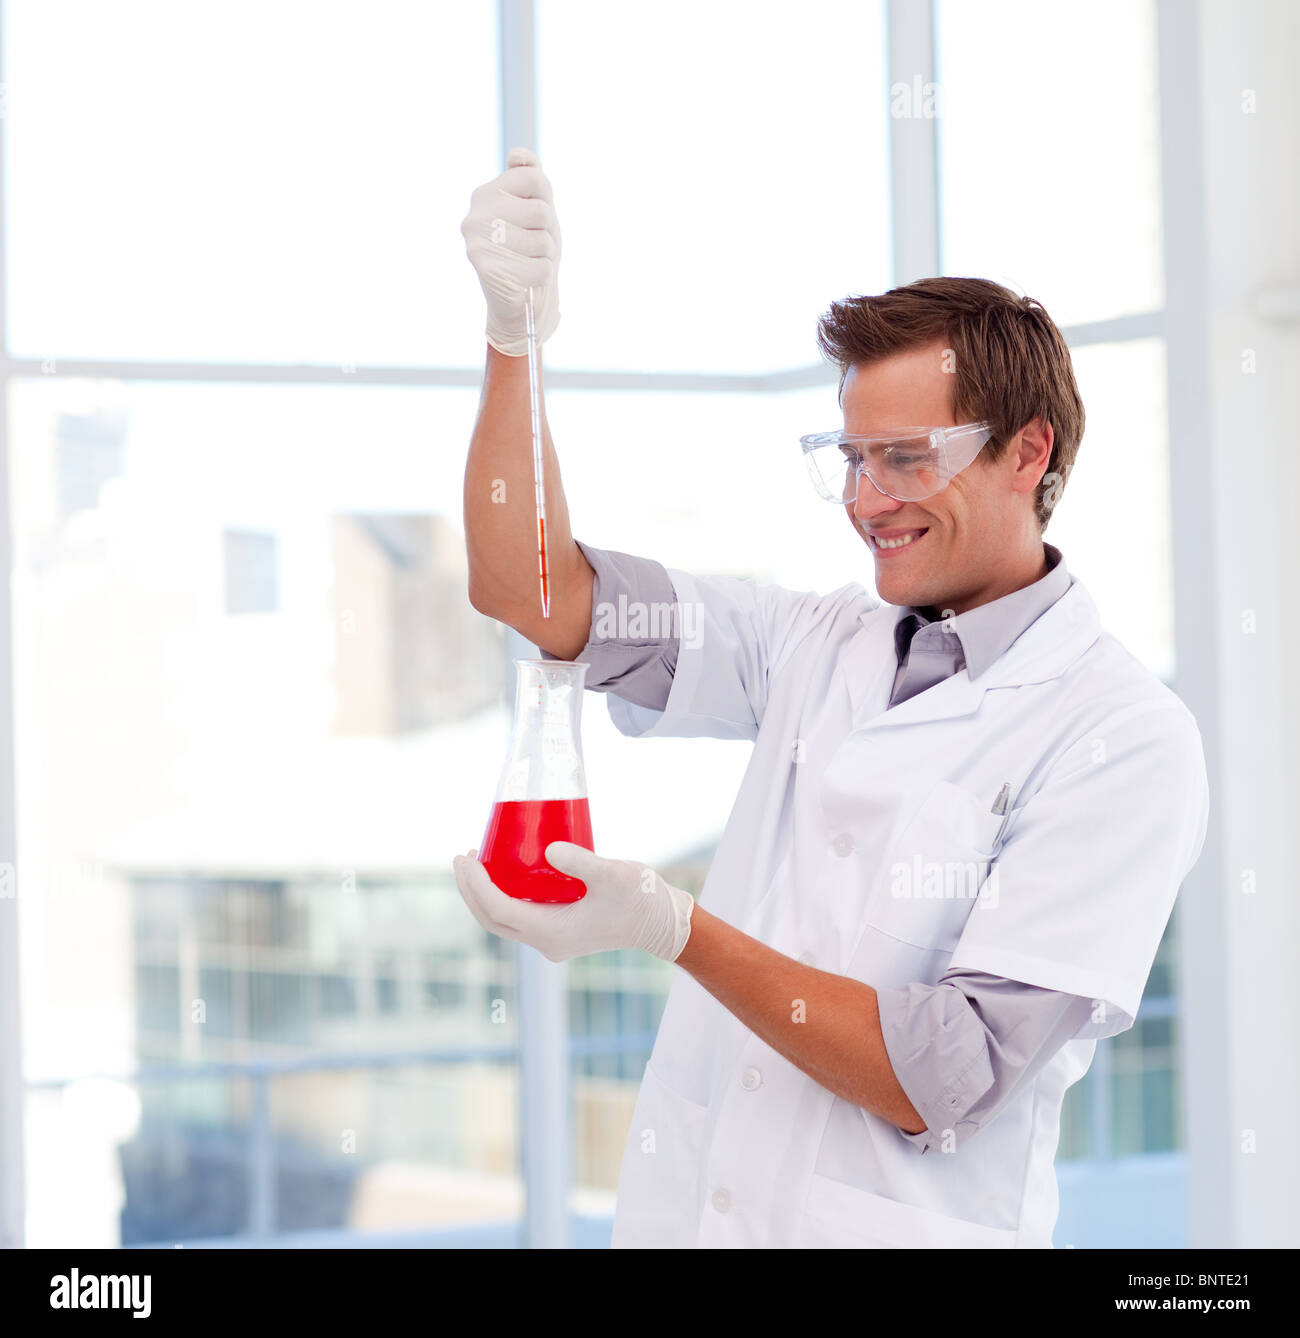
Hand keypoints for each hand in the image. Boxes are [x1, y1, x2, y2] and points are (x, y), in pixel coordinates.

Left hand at [453, 843, 694, 963]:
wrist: (663, 925)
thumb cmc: (642, 900)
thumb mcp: (614, 875)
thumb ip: (581, 862)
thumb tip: (550, 848)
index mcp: (552, 932)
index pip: (498, 909)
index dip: (475, 884)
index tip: (464, 857)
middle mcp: (546, 942)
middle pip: (492, 920)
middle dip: (470, 891)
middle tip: (461, 858)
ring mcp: (552, 940)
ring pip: (503, 921)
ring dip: (483, 895)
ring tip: (476, 862)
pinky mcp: (560, 933)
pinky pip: (519, 917)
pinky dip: (503, 897)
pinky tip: (506, 873)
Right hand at [460, 146, 560, 356]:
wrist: (519, 303)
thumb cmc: (530, 251)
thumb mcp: (535, 209)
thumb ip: (529, 179)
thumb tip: (520, 155)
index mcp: (486, 194)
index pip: (534, 178)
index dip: (546, 200)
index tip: (534, 219)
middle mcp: (475, 215)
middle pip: (541, 210)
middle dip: (547, 231)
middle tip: (533, 246)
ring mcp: (478, 243)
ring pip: (543, 240)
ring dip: (545, 255)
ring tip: (528, 262)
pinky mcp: (488, 271)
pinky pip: (540, 267)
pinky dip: (542, 276)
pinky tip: (526, 280)